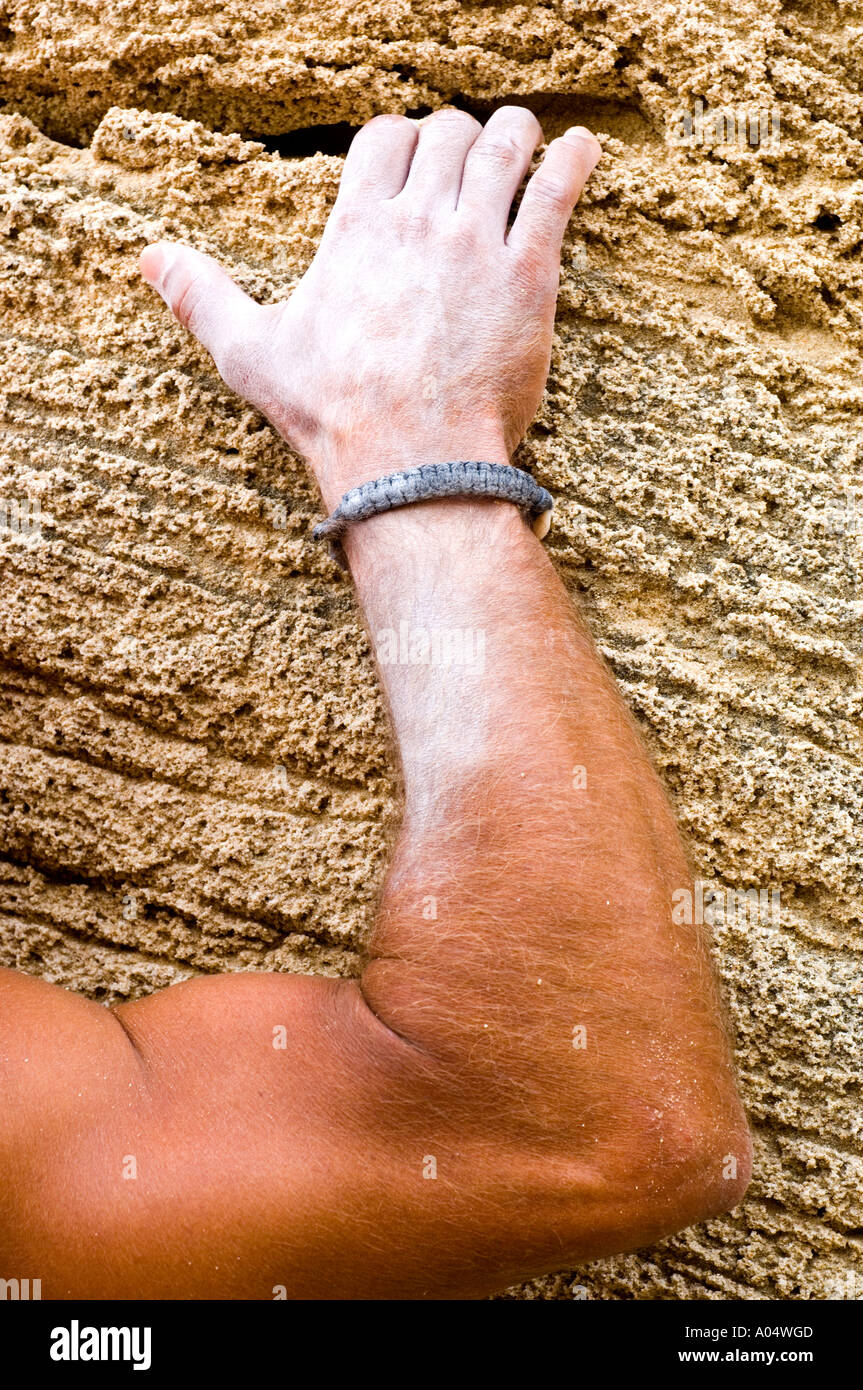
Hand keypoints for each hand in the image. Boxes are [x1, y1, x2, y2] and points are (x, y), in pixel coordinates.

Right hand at [139, 106, 599, 508]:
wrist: (408, 462)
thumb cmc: (332, 414)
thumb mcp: (251, 354)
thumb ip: (204, 296)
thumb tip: (150, 260)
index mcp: (356, 228)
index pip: (383, 139)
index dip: (401, 141)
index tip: (411, 162)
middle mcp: (417, 220)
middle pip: (447, 135)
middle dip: (458, 141)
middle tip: (469, 168)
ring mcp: (476, 243)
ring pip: (505, 145)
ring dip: (515, 137)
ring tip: (525, 147)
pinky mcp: (528, 275)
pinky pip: (559, 190)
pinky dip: (574, 160)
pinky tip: (583, 151)